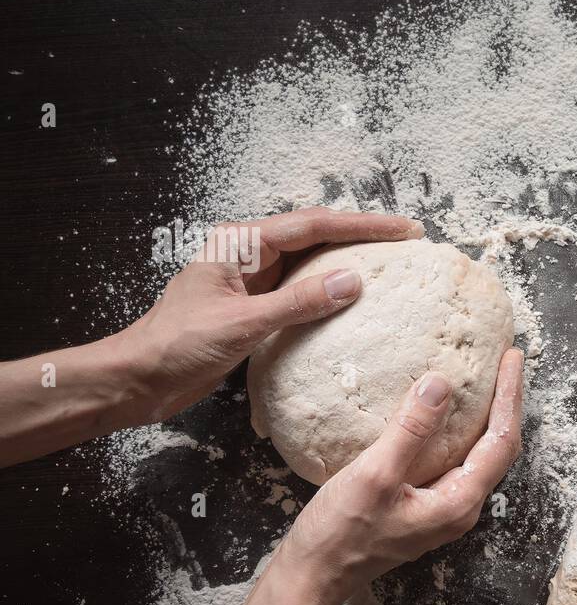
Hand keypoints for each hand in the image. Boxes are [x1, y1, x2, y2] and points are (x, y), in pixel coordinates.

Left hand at [123, 207, 425, 420]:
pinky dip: (331, 293)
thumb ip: (298, 303)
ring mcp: (253, 282)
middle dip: (362, 236)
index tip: (404, 229)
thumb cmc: (178, 346)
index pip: (313, 225)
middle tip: (408, 240)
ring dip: (350, 262)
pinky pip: (303, 294)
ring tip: (391, 264)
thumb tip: (352, 282)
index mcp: (241, 244)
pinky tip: (356, 302)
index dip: (363, 226)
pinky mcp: (256, 309)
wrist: (140, 379)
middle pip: (316, 236)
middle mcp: (249, 256)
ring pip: (312, 263)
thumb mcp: (242, 324)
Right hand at [275, 348, 525, 604]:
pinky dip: (458, 430)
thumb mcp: (374, 476)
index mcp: (459, 502)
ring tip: (484, 378)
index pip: (501, 441)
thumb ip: (410, 432)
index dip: (510, 396)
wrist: (313, 576)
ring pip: (478, 454)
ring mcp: (443, 507)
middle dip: (506, 402)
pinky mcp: (424, 504)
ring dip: (485, 415)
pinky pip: (453, 459)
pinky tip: (441, 411)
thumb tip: (441, 383)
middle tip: (505, 360)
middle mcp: (460, 507)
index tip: (512, 356)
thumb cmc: (340, 534)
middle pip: (498, 447)